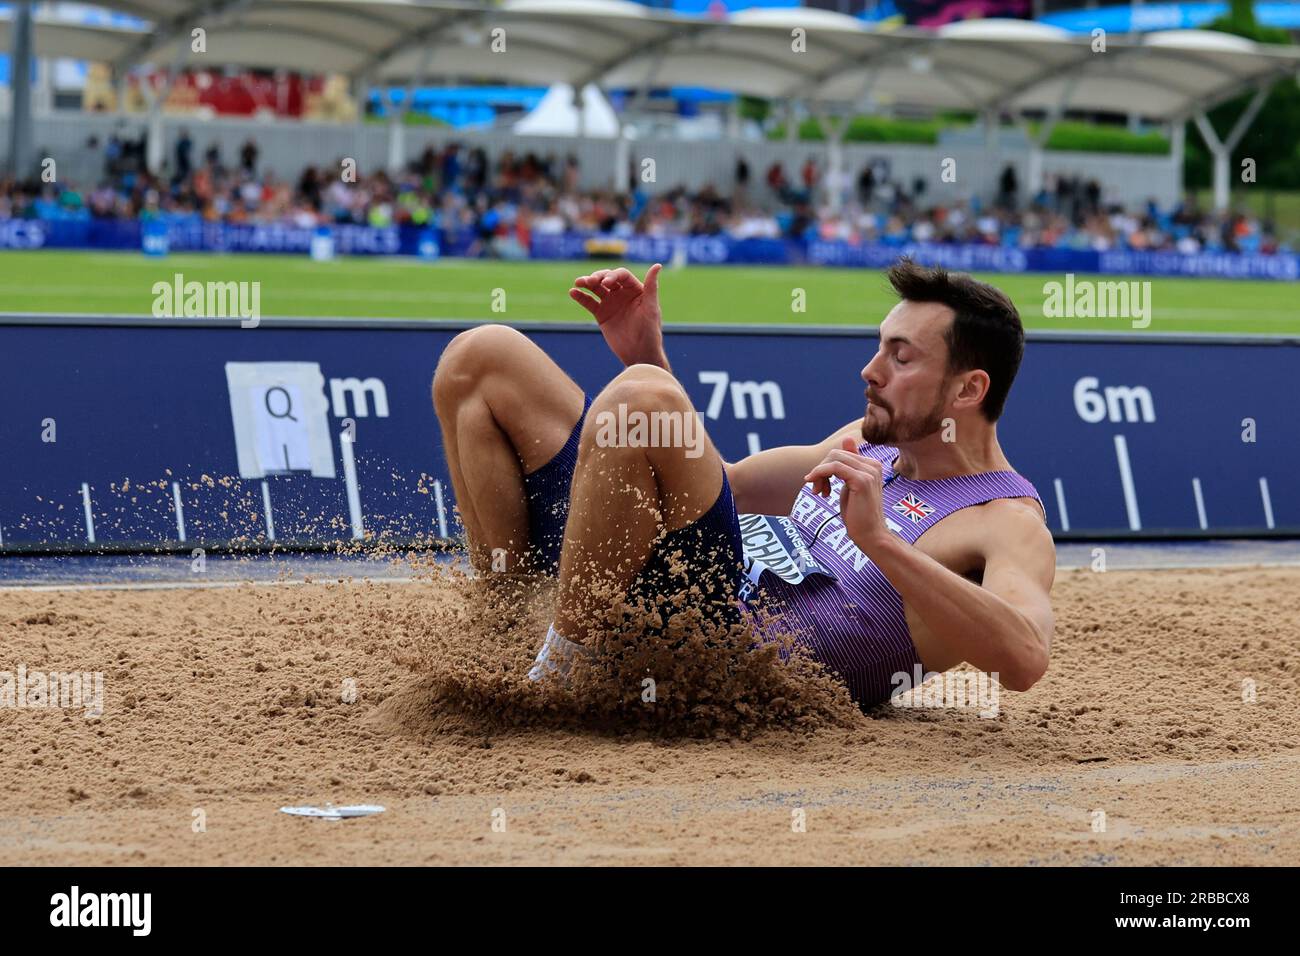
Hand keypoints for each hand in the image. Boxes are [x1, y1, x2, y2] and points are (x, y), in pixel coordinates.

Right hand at [568, 264, 667, 368]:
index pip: (622, 275)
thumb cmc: (650, 331)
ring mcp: (611, 303)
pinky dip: (581, 297)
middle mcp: (622, 293)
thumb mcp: (651, 308)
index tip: (606, 284)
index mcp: (636, 289)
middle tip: (590, 282)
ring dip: (586, 283)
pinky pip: (589, 302)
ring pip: (596, 288)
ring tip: (578, 283)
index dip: (613, 275)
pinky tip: (573, 292)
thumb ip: (651, 286)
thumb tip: (657, 265)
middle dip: (598, 277)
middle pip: (607, 278)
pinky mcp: (601, 314)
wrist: (639, 354)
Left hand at [804, 437, 890, 553]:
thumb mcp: (850, 485)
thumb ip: (848, 465)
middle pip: (835, 454)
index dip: (825, 467)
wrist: (870, 535)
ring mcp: (869, 472)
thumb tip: (847, 438)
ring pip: (833, 459)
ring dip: (819, 474)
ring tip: (818, 492)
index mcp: (872, 464)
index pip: (840, 453)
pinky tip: (816, 489)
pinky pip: (834, 468)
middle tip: (816, 490)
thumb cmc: (859, 515)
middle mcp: (873, 465)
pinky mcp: (862, 481)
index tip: (820, 484)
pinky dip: (820, 474)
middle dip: (820, 470)